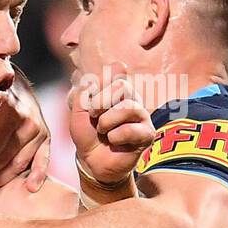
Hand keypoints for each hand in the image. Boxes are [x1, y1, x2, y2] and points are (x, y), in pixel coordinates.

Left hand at [0, 91, 50, 194]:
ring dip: (0, 178)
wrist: (12, 79)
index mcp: (6, 107)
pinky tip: (30, 187)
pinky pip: (42, 158)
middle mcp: (25, 118)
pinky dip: (37, 174)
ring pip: (18, 162)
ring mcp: (37, 127)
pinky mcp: (45, 135)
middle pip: (3, 157)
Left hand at [68, 64, 155, 185]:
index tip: (90, 102)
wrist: (90, 160)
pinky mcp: (147, 134)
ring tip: (103, 131)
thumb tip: (117, 66)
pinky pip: (131, 129)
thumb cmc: (87, 133)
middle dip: (100, 103)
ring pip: (128, 107)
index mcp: (118, 89)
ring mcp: (143, 116)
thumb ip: (90, 87)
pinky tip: (114, 141)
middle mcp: (133, 99)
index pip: (115, 71)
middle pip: (122, 85)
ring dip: (106, 122)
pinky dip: (115, 137)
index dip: (97, 86)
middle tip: (94, 116)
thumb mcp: (79, 108)